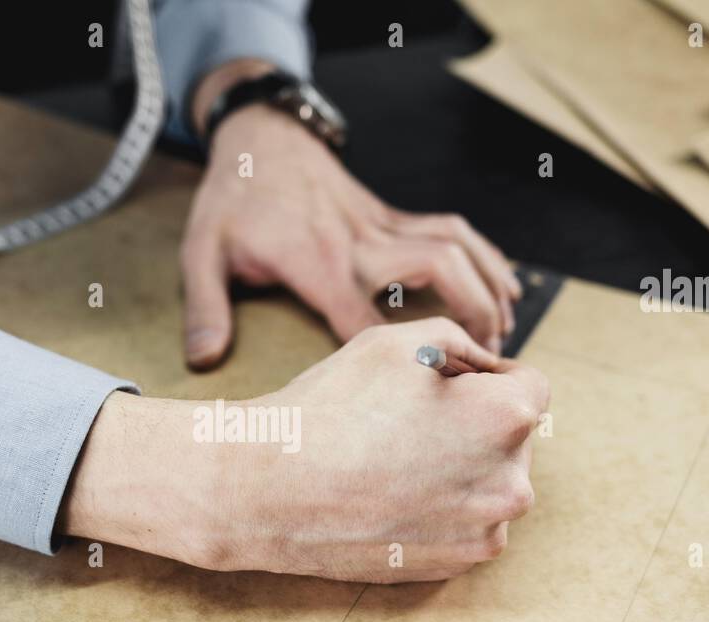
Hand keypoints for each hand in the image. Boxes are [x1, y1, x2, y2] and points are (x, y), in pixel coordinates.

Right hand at [63, 318, 548, 581]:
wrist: (266, 491)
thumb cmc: (329, 409)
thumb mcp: (397, 341)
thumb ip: (463, 343)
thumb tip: (489, 368)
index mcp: (508, 418)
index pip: (529, 385)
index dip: (484, 376)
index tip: (444, 383)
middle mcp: (512, 483)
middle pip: (511, 439)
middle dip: (473, 424)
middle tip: (404, 421)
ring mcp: (484, 533)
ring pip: (488, 485)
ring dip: (458, 468)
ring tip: (392, 460)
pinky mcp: (453, 567)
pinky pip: (464, 525)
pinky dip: (439, 509)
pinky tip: (389, 494)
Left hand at [180, 66, 522, 367]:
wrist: (260, 141)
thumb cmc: (233, 201)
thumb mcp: (203, 253)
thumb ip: (205, 308)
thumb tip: (204, 361)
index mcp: (317, 262)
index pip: (364, 319)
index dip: (396, 357)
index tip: (422, 392)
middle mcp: (361, 242)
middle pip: (438, 270)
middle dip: (471, 313)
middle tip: (485, 363)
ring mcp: (382, 224)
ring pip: (456, 245)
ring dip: (488, 286)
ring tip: (505, 333)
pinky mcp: (392, 214)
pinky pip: (452, 228)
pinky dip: (486, 254)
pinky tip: (505, 285)